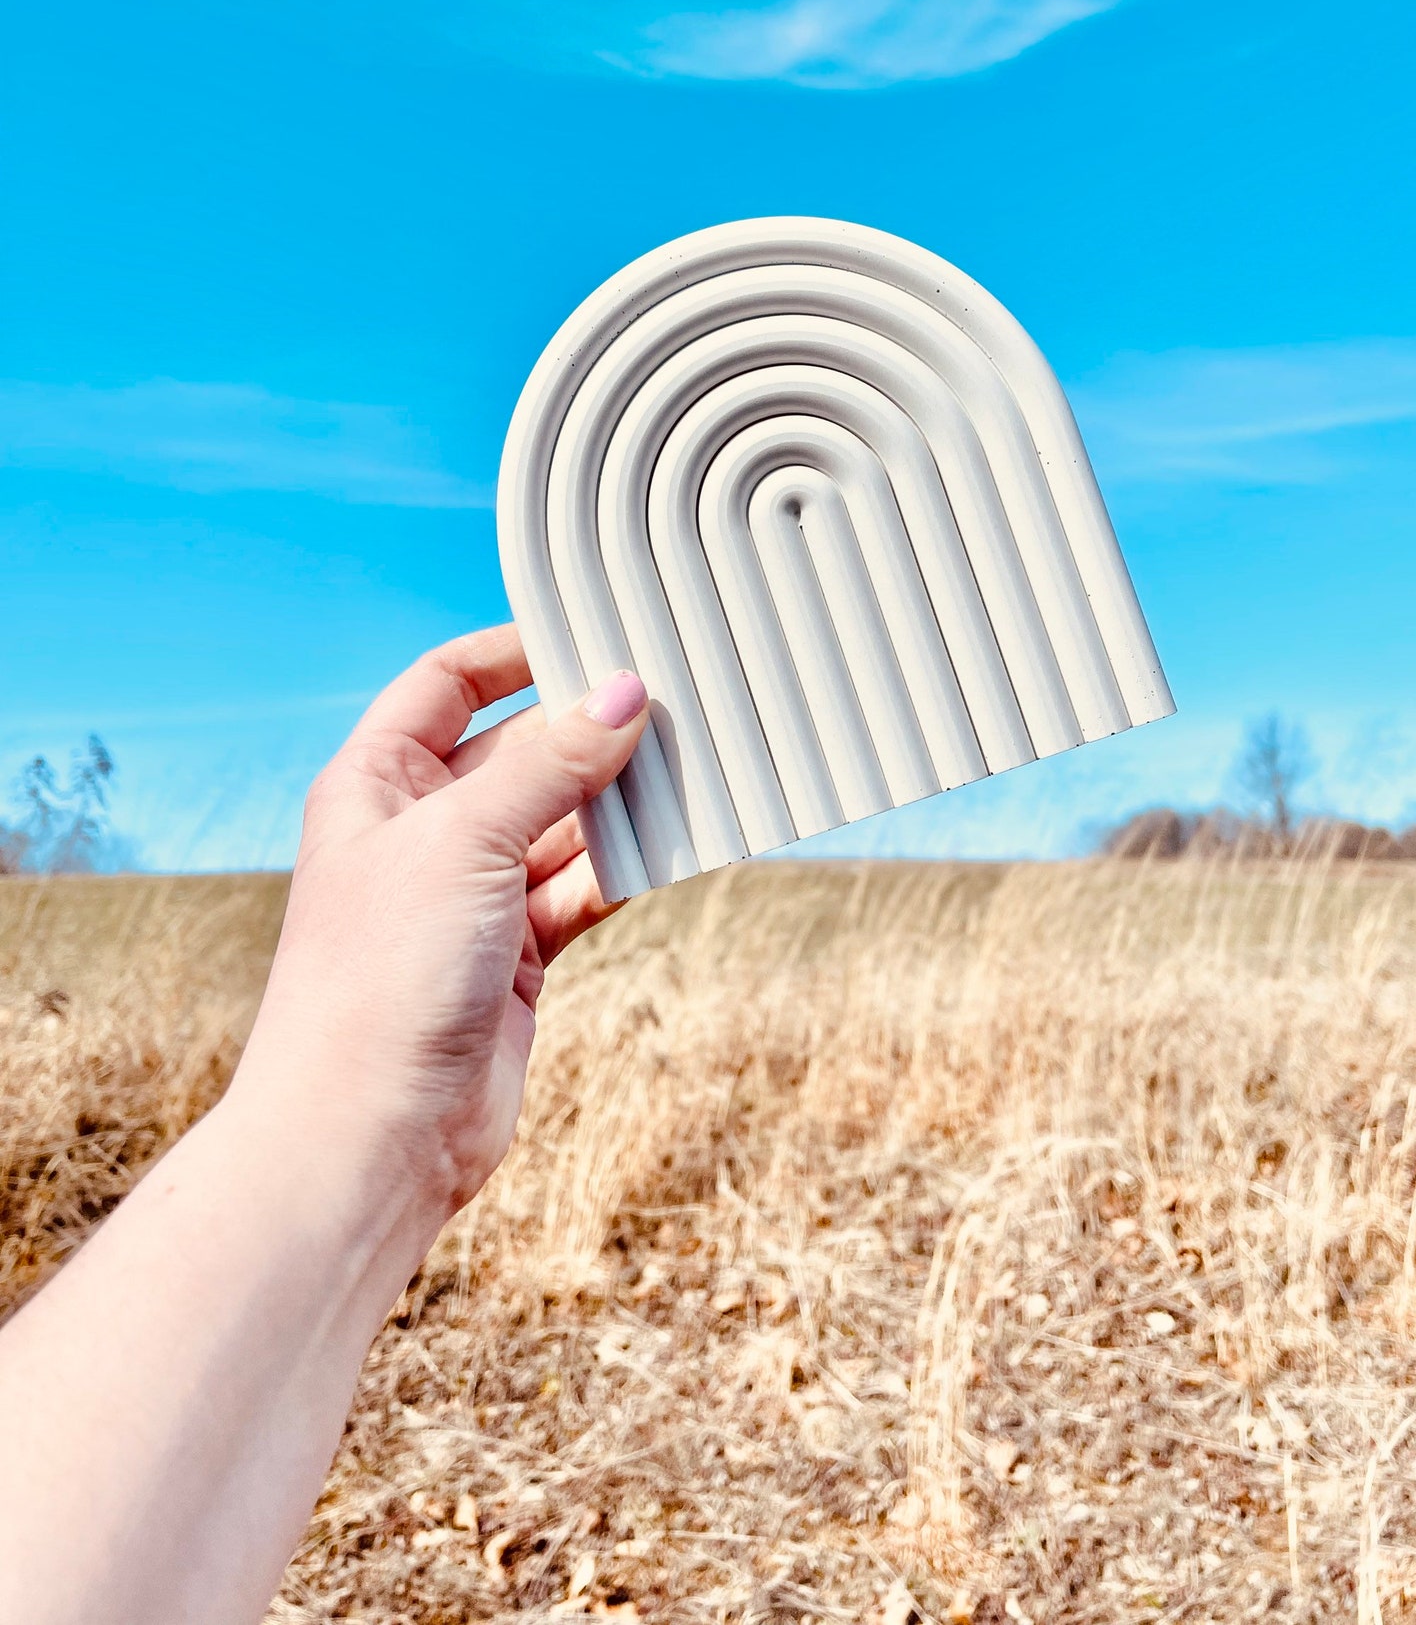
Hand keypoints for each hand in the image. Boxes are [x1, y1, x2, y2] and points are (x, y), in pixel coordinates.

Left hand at [230, 626, 649, 1231]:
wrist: (367, 1138)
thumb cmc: (379, 979)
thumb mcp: (465, 840)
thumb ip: (552, 763)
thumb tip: (624, 693)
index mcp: (377, 782)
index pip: (446, 683)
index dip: (514, 653)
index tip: (592, 634)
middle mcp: (421, 832)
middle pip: (519, 751)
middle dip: (587, 730)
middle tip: (670, 703)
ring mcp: (470, 897)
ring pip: (560, 821)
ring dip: (617, 802)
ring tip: (691, 767)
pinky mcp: (515, 958)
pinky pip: (581, 889)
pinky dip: (625, 869)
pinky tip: (675, 844)